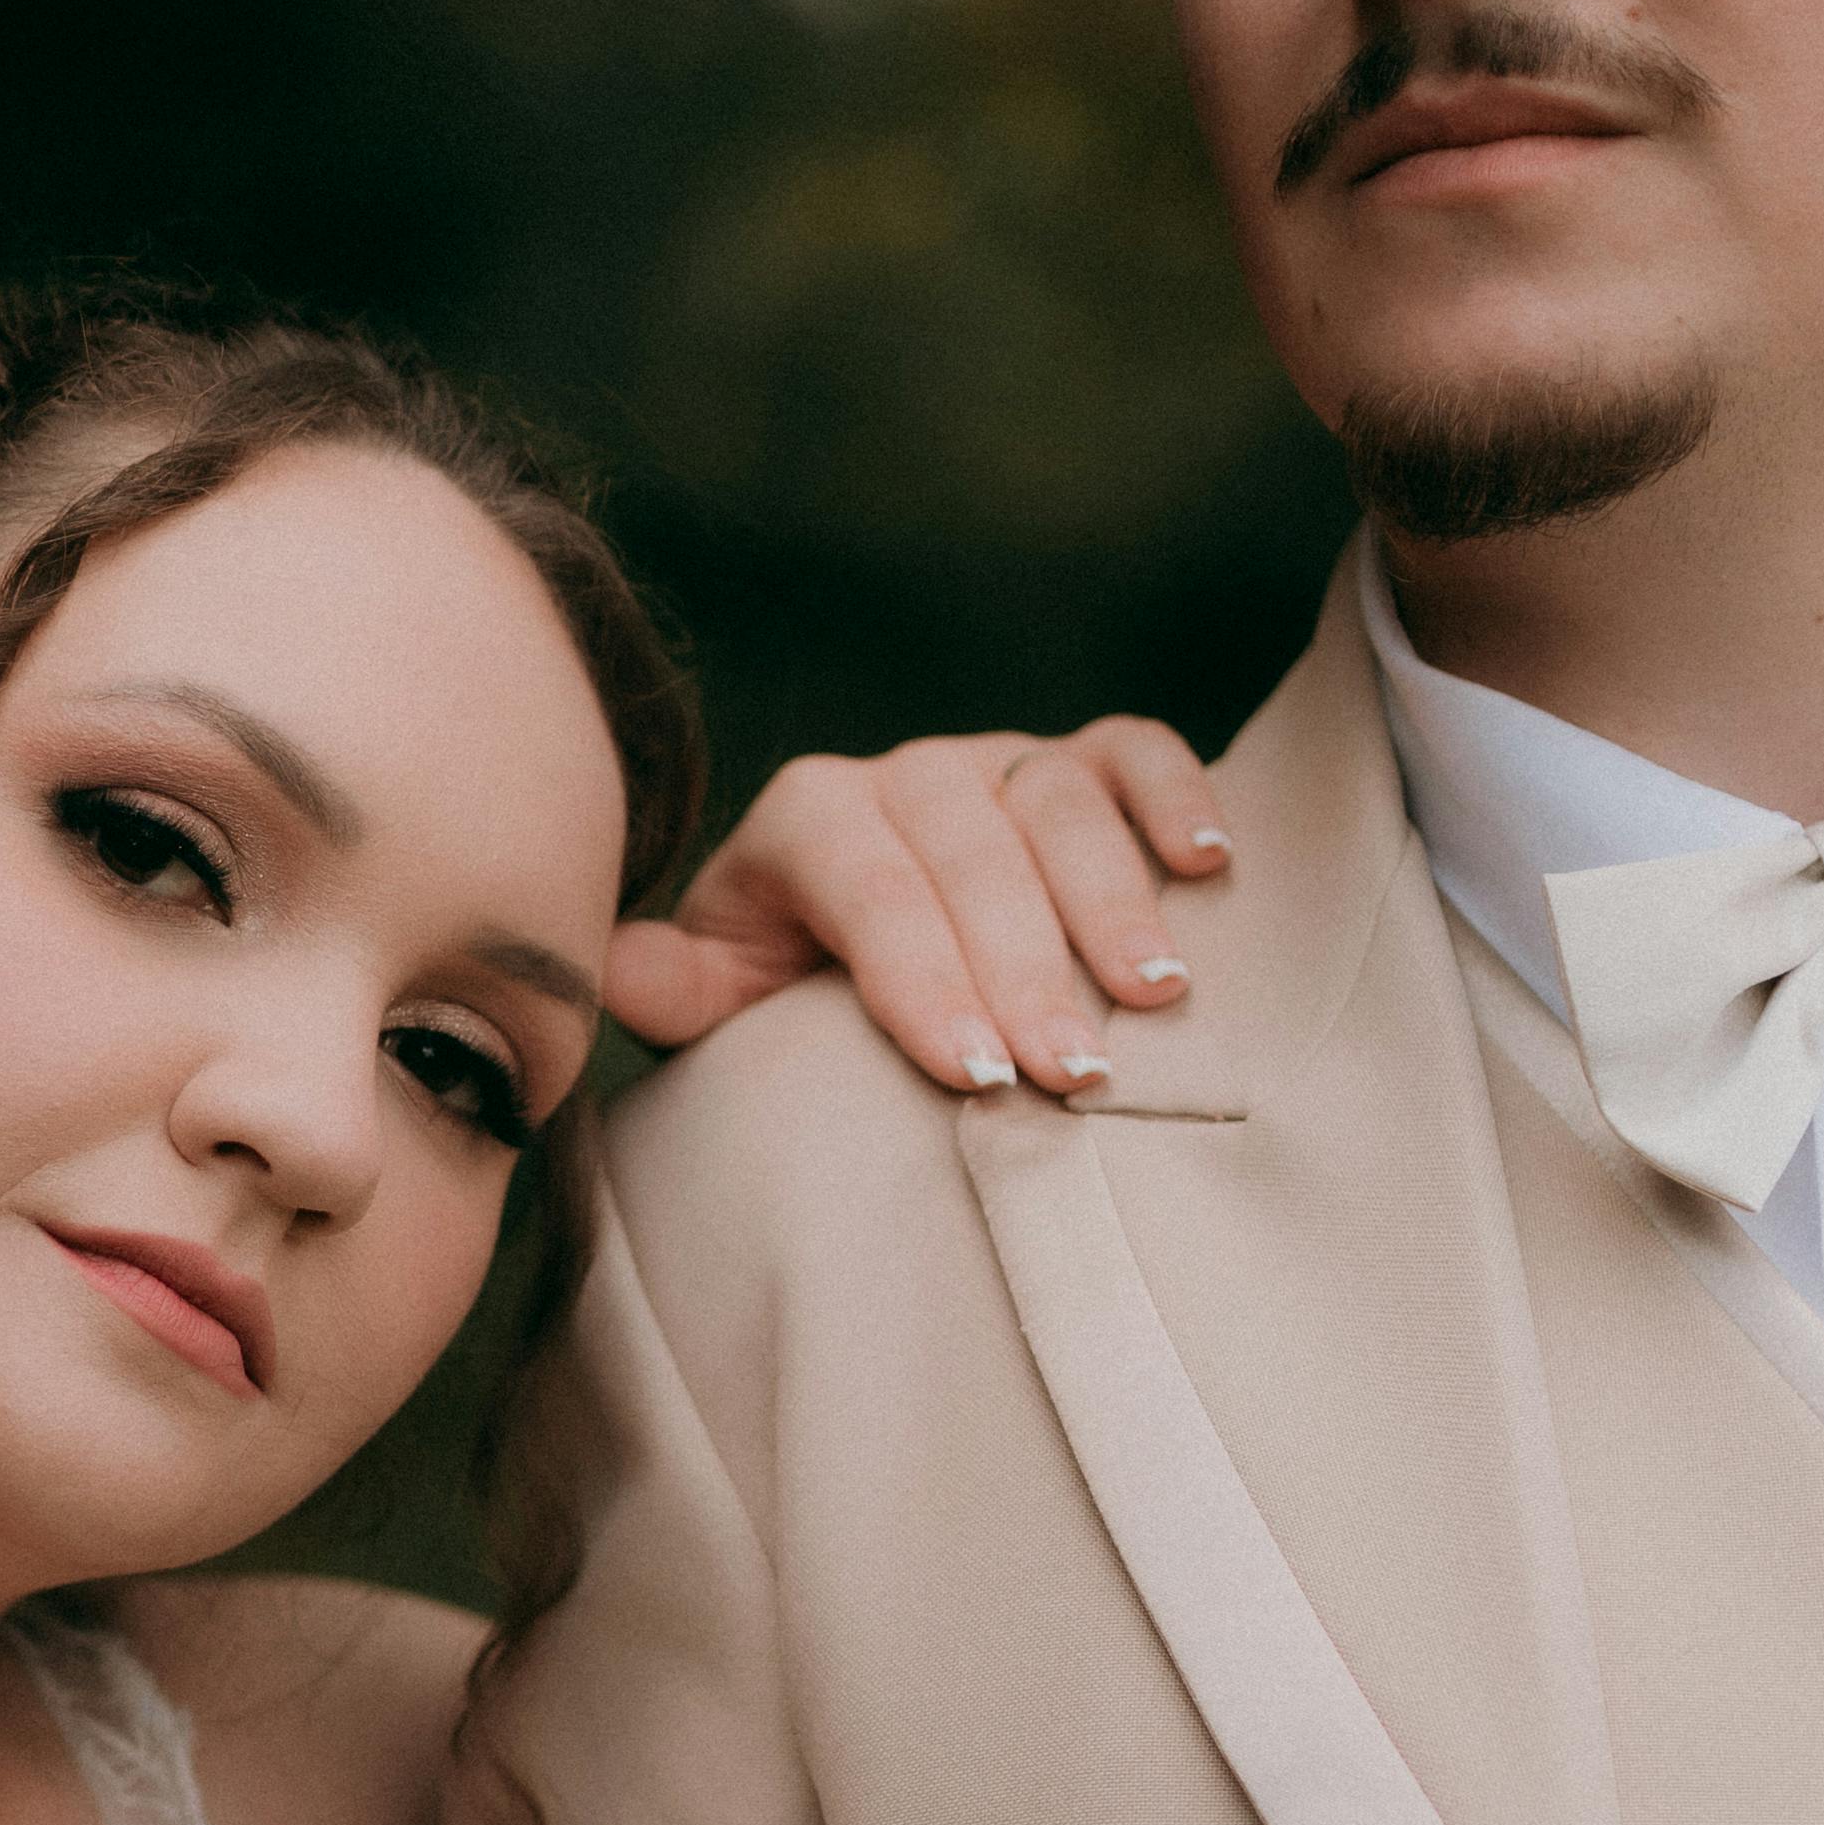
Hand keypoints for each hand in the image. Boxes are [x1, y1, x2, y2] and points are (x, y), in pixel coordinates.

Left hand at [604, 717, 1230, 1098]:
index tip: (974, 1072)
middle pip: (970, 850)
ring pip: (1056, 802)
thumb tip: (613, 974)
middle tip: (1074, 1072)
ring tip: (1155, 997)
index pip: (866, 883)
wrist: (857, 938)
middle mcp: (905, 775)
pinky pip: (1132, 752)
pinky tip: (1210, 865)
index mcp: (809, 821)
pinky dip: (1174, 794)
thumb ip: (676, 987)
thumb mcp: (724, 998)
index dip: (920, 975)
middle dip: (1026, 966)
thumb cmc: (796, 993)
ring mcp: (997, 762)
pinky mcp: (1078, 763)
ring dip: (1112, 900)